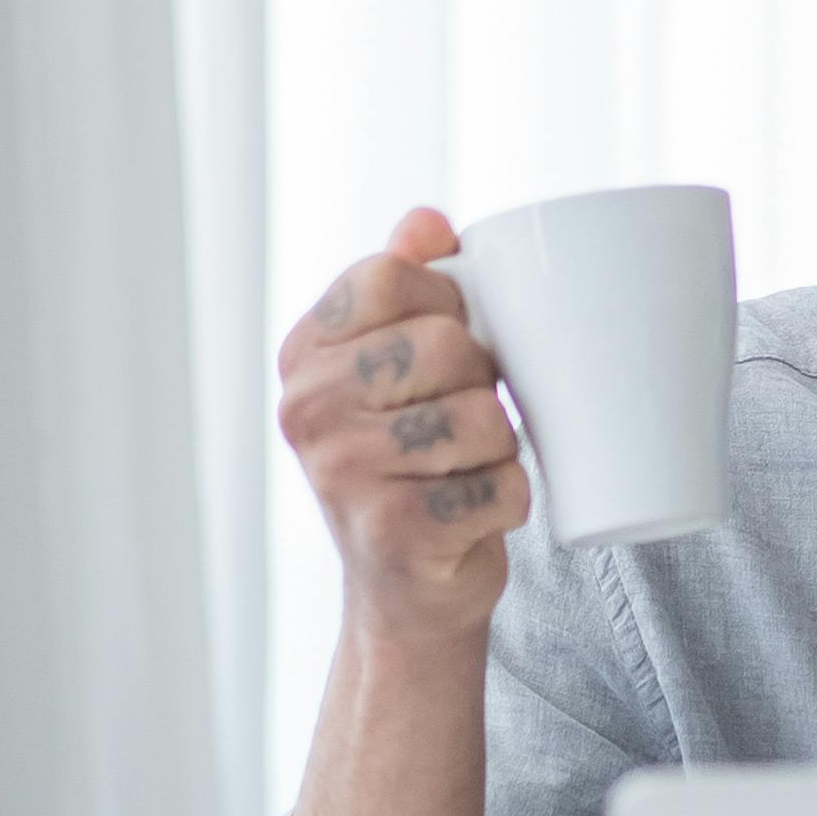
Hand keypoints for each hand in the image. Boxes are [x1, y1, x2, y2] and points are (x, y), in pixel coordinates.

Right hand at [277, 207, 528, 650]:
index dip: (450, 301)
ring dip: (501, 445)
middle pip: (445, 343)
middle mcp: (307, 409)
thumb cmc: (415, 461)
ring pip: (482, 416)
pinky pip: (501, 485)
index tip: (452, 341)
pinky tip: (477, 513)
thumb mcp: (394, 367)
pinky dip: (511, 499)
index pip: (392, 275)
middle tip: (465, 419)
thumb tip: (428, 220)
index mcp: (304, 353)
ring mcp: (343, 472)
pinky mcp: (393, 532)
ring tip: (468, 467)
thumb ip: (405, 282)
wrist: (407, 595)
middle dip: (482, 379)